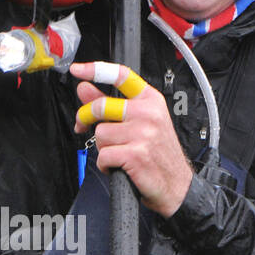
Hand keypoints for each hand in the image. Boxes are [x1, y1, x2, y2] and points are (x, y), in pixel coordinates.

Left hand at [70, 61, 192, 216]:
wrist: (176, 185)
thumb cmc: (158, 154)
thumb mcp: (140, 123)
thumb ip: (110, 104)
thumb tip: (84, 89)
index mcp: (150, 100)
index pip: (121, 75)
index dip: (95, 69)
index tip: (77, 70)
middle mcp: (148, 113)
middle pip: (101, 107)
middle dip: (87, 120)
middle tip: (85, 128)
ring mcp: (143, 133)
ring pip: (100, 134)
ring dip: (103, 148)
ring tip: (119, 153)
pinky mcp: (135, 153)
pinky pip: (103, 155)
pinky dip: (105, 165)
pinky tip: (120, 167)